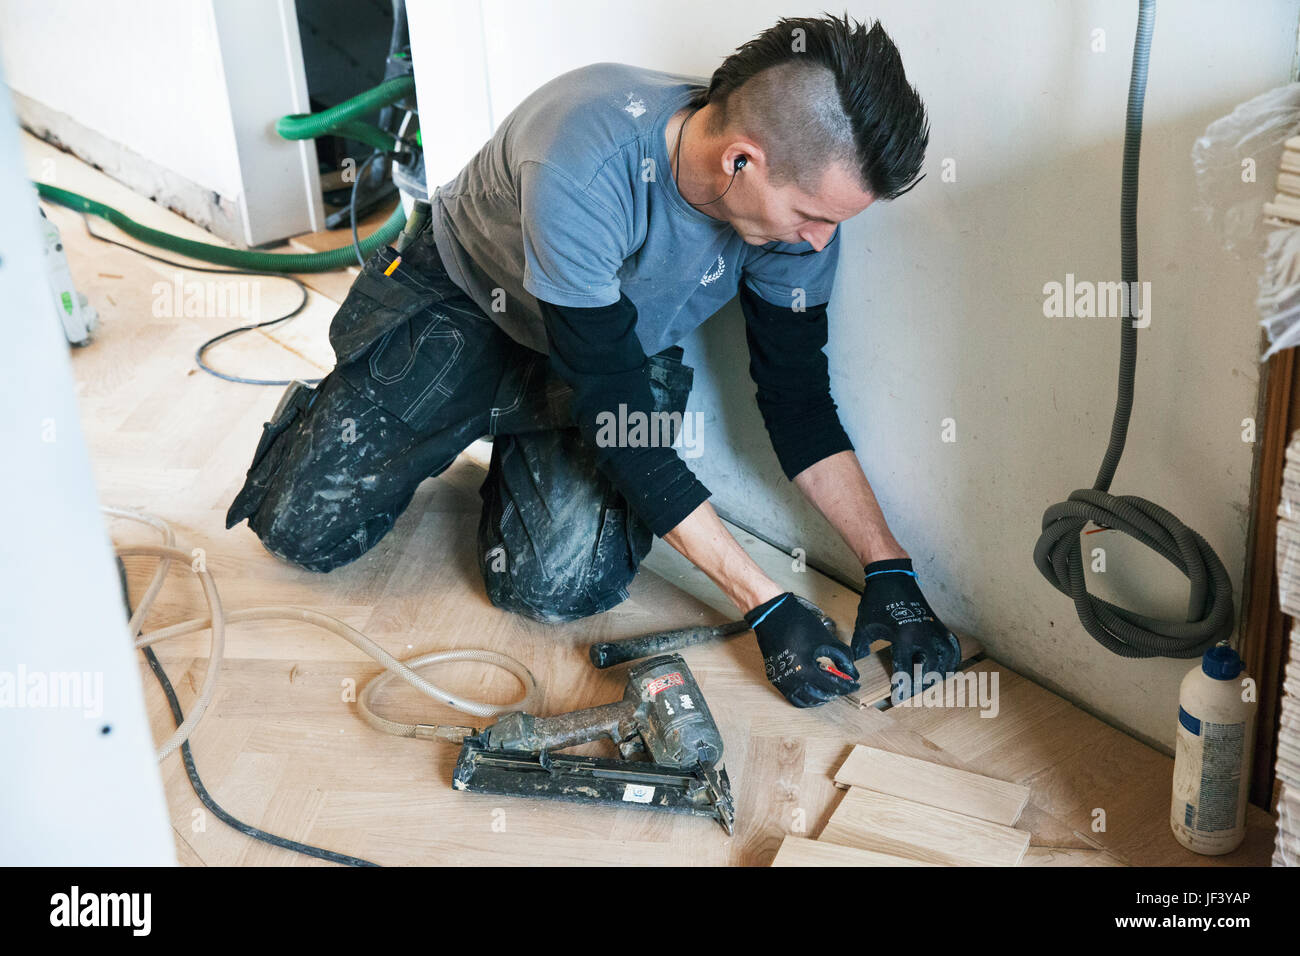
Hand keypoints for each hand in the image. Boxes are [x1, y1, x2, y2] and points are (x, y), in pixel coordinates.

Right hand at [745, 593, 859, 707]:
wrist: (772, 614)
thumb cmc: (798, 624)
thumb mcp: (826, 639)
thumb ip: (843, 656)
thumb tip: (853, 672)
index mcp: (806, 670)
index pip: (832, 686)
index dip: (847, 687)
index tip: (855, 685)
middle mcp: (792, 680)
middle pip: (820, 696)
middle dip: (834, 693)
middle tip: (843, 686)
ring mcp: (781, 680)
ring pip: (805, 701)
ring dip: (819, 698)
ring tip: (828, 690)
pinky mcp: (775, 677)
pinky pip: (792, 696)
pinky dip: (805, 697)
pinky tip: (812, 690)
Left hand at [852, 558, 959, 702]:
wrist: (892, 575)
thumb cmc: (877, 600)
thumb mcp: (865, 625)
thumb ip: (860, 647)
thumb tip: (856, 663)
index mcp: (903, 638)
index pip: (905, 670)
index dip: (902, 686)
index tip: (899, 697)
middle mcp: (922, 636)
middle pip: (930, 669)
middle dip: (922, 684)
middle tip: (915, 693)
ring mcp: (933, 629)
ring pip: (945, 659)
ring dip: (939, 673)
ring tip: (931, 683)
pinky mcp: (939, 624)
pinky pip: (951, 645)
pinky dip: (952, 658)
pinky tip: (948, 667)